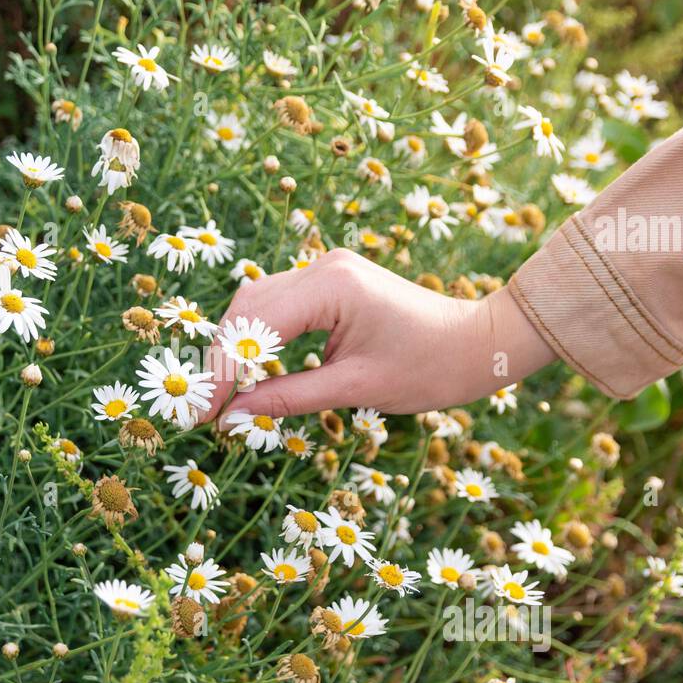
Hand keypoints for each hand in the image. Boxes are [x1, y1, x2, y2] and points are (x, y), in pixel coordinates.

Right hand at [200, 248, 556, 423]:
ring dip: (237, 347)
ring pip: (258, 303)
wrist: (479, 344)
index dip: (224, 371)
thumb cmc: (431, 368)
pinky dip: (260, 338)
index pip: (255, 326)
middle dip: (224, 358)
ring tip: (223, 394)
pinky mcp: (332, 281)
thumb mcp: (356, 390)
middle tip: (206, 408)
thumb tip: (233, 416)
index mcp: (333, 285)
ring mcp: (327, 269)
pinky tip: (252, 372)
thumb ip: (288, 398)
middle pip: (248, 307)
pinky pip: (280, 305)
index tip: (203, 412)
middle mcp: (324, 266)